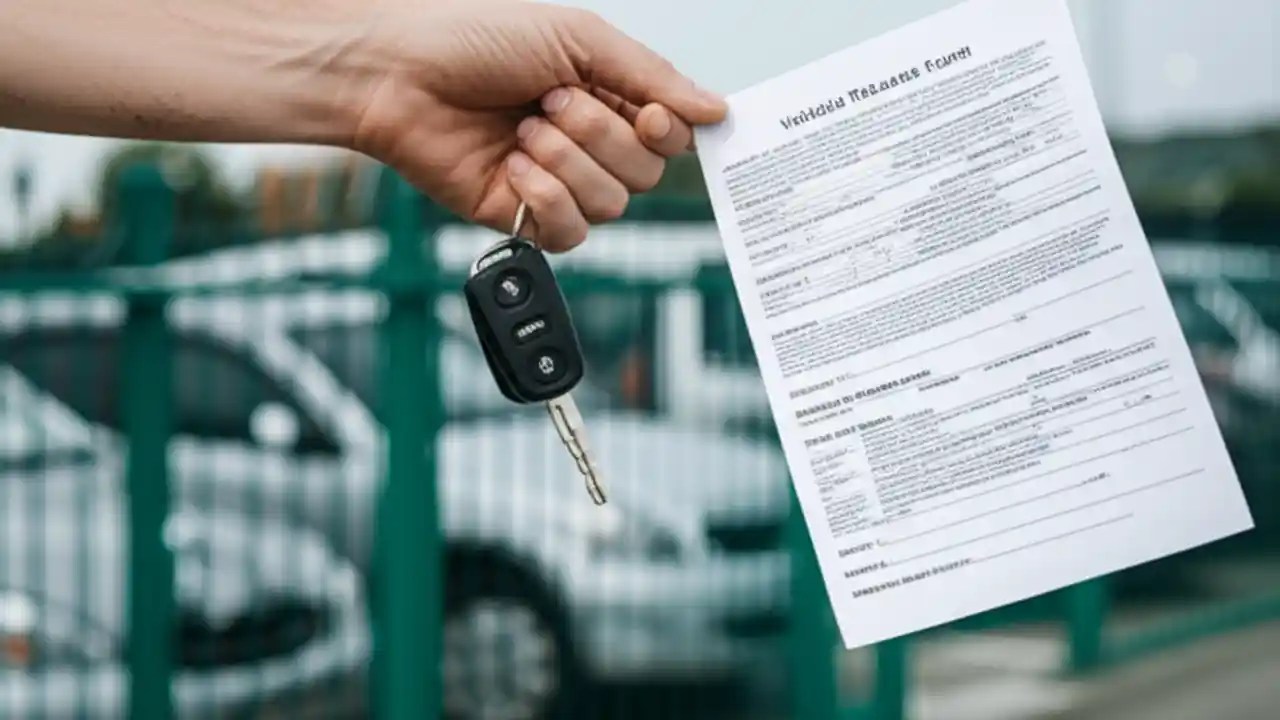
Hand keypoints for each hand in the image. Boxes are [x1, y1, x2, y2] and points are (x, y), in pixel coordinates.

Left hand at [349, 0, 726, 249]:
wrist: (397, 73)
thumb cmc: (474, 39)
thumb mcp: (577, 38)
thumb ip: (651, 76)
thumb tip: (717, 111)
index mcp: (608, 94)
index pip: (672, 136)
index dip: (669, 133)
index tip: (649, 114)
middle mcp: (588, 141)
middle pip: (646, 174)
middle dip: (600, 136)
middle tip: (549, 101)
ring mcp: (557, 181)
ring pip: (611, 205)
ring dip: (566, 161)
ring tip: (521, 129)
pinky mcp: (523, 215)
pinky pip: (570, 233)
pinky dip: (547, 198)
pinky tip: (514, 168)